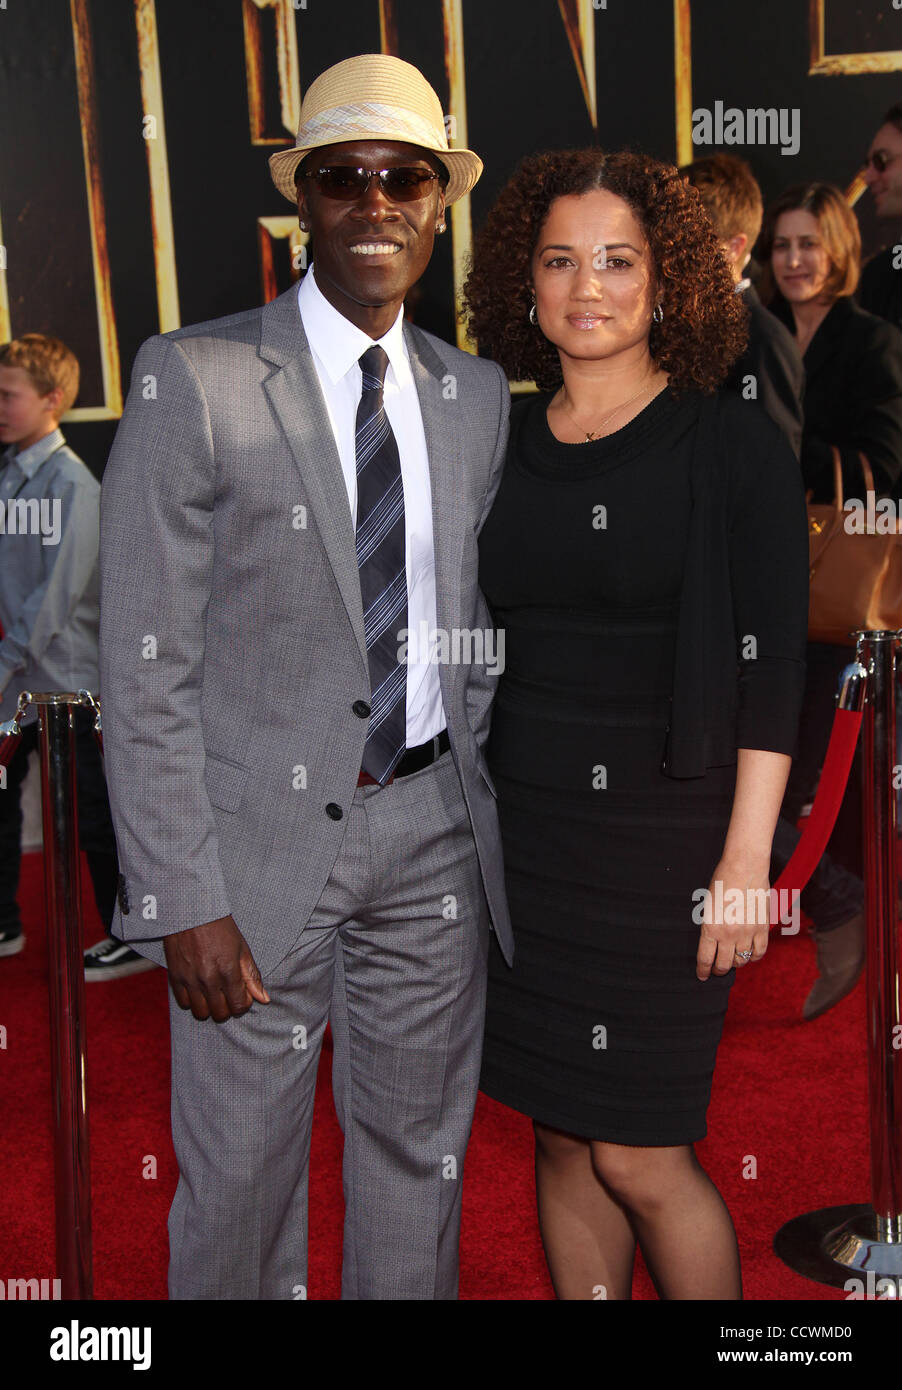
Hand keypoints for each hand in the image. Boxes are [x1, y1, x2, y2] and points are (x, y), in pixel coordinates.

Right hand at [164, 914, 270, 1020]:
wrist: (192, 912)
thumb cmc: (220, 927)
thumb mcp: (241, 949)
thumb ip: (252, 976)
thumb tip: (263, 999)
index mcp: (228, 970)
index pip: (239, 1006)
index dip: (243, 1004)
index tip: (241, 995)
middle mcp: (209, 979)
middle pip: (220, 1014)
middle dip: (228, 1008)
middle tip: (228, 995)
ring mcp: (190, 979)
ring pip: (201, 1013)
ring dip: (209, 1008)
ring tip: (213, 994)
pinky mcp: (175, 977)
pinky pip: (183, 1003)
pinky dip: (192, 1001)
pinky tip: (198, 989)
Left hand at [695, 858, 769, 980]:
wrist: (744, 868)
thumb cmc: (722, 881)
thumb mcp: (708, 906)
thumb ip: (711, 926)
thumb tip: (713, 943)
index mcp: (710, 928)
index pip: (705, 959)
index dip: (703, 971)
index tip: (702, 975)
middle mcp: (728, 935)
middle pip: (724, 964)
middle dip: (719, 970)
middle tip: (717, 970)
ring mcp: (747, 933)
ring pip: (742, 960)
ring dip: (737, 963)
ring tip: (733, 961)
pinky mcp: (762, 928)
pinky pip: (760, 952)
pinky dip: (755, 957)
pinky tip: (750, 955)